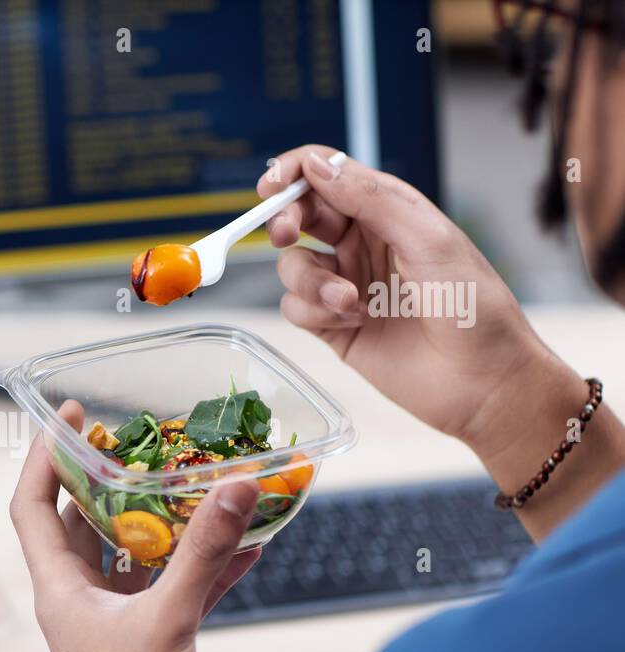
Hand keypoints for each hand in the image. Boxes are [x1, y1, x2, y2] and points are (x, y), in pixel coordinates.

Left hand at [10, 400, 259, 651]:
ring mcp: (115, 621)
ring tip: (203, 482)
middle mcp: (80, 600)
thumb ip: (203, 553)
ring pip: (138, 554)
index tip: (71, 415)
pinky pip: (177, 588)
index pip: (33, 505)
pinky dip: (207, 566)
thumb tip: (236, 486)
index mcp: (59, 589)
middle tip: (149, 443)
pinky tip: (250, 544)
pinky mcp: (152, 642)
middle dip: (117, 481)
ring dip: (170, 522)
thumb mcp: (168, 619)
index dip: (46, 456)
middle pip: (86, 523)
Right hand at [260, 145, 620, 539]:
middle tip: (288, 235)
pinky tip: (352, 322)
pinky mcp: (333, 326)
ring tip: (350, 303)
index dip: (295, 172)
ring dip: (311, 282)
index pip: (330, 176)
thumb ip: (371, 198)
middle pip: (301, 216)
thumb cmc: (473, 307)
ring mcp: (345, 285)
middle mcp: (363, 244)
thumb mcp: (429, 239)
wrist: (483, 382)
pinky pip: (295, 307)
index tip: (272, 184)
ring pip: (292, 266)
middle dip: (287, 222)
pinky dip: (313, 312)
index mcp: (389, 212)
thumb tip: (317, 164)